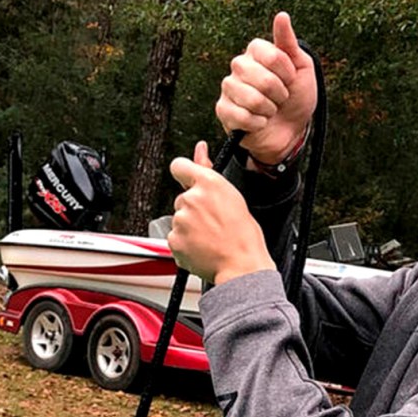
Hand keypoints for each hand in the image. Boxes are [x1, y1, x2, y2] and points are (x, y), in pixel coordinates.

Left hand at [169, 142, 274, 284]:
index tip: (188, 180)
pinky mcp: (174, 240)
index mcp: (209, 183)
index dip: (183, 173)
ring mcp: (180, 220)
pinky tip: (202, 248)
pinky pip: (175, 239)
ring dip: (189, 228)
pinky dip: (185, 244)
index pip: (179, 166)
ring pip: (179, 220)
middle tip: (212, 223)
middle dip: (193, 210)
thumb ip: (209, 170)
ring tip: (210, 238)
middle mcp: (191, 199)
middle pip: (182, 199)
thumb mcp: (232, 196)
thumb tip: (200, 149)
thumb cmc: (243, 236)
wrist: (241, 267)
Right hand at [216, 11, 316, 164]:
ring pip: (251, 98)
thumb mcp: (302, 68)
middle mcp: (239, 66)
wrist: (291, 131)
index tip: (291, 79)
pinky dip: (258, 124)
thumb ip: (290, 43)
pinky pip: (242, 116)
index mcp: (256, 52)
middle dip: (278, 92)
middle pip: (260, 76)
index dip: (285, 71)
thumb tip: (281, 15)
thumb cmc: (296, 98)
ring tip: (270, 110)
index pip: (269, 53)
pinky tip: (260, 123)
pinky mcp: (223, 111)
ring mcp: (229, 88)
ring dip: (269, 110)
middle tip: (281, 98)